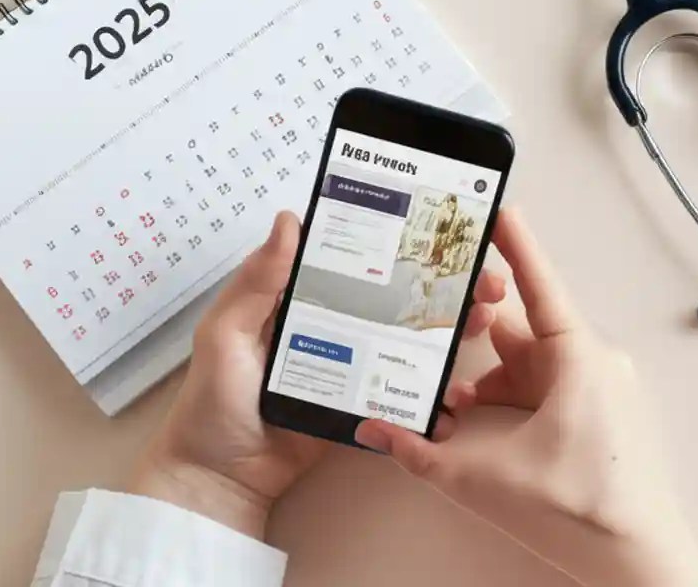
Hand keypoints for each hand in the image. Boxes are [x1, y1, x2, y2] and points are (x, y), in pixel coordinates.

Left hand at [130, 211, 505, 538]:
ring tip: (483, 322)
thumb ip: (257, 282)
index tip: (444, 238)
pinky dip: (433, 395)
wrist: (219, 478)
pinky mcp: (361, 410)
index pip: (359, 263)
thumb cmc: (213, 401)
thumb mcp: (225, 333)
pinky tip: (459, 392)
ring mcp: (352, 370)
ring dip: (449, 334)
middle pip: (397, 301)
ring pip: (409, 345)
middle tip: (484, 284)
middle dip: (445, 289)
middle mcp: (333, 328)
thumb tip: (290, 219)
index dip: (401, 248)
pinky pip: (402, 396)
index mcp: (302, 300)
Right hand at [356, 210, 697, 586]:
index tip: (500, 209)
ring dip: (494, 381)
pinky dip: (517, 401)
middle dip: (482, 340)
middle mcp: (596, 365)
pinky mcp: (602, 416)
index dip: (517, 244)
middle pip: (527, 333)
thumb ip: (422, 452)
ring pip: (536, 366)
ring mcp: (603, 391)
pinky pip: (553, 390)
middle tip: (445, 326)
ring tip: (455, 407)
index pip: (542, 285)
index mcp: (579, 359)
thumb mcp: (486, 479)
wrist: (638, 563)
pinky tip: (485, 428)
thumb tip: (378, 431)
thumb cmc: (583, 513)